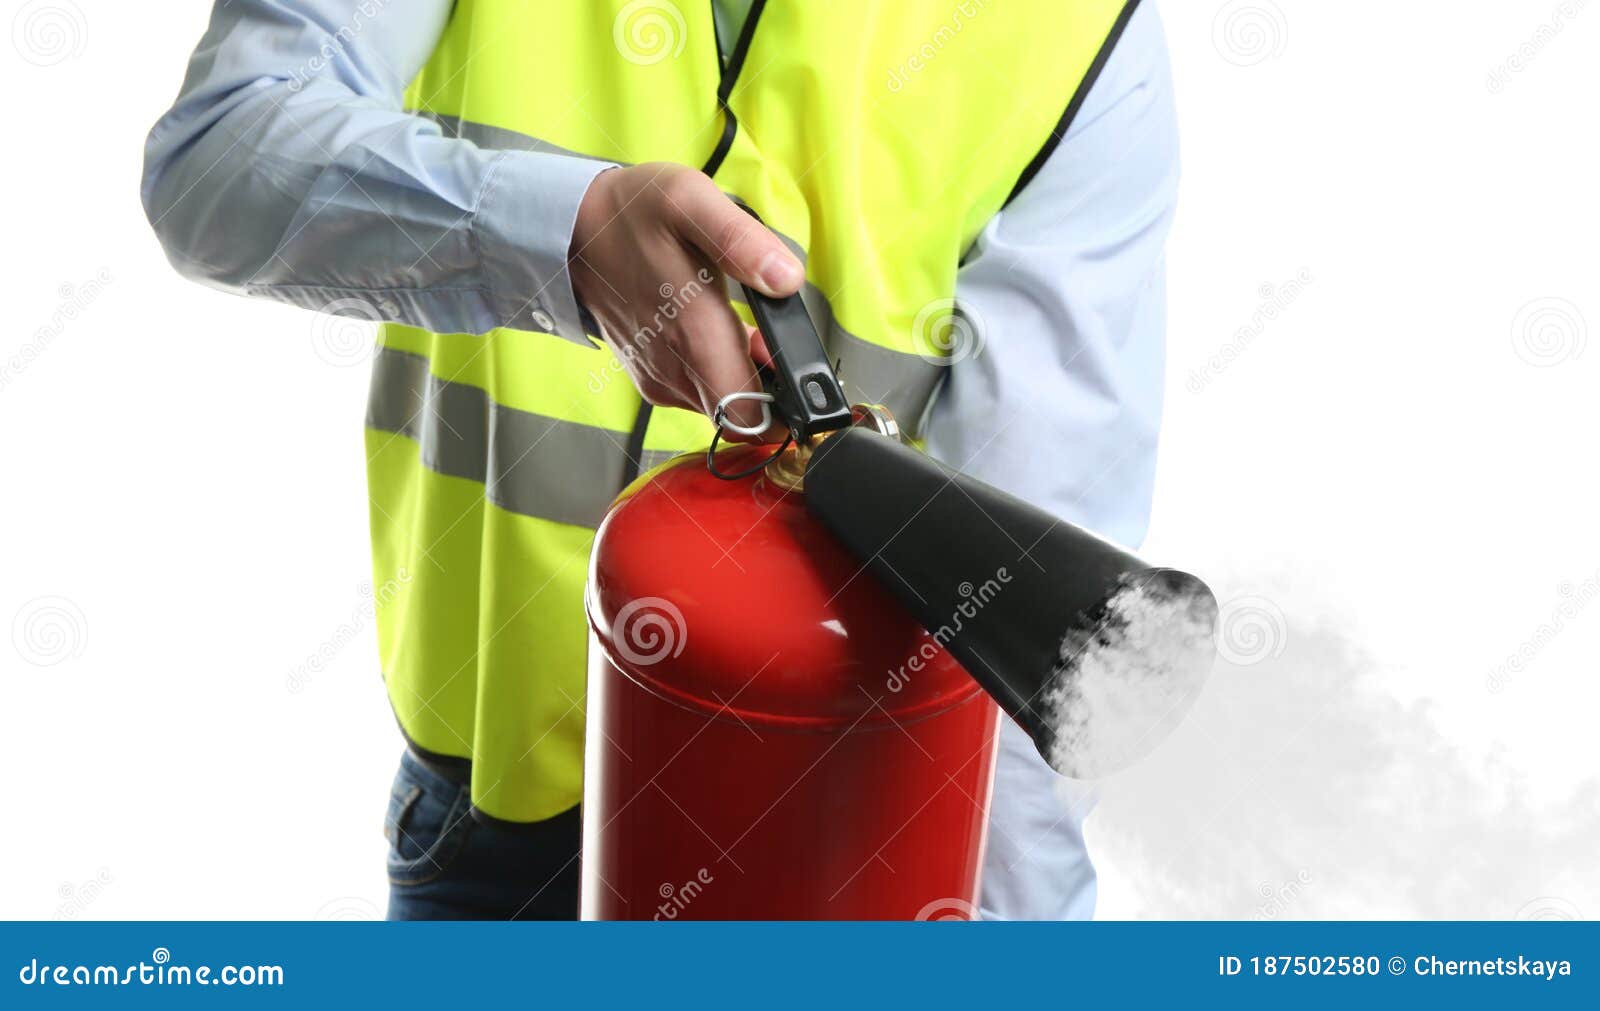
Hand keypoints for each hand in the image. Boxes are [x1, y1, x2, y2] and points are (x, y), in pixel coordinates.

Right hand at [569, 163, 803, 439]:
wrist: (574, 229)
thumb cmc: (634, 214)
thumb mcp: (691, 201)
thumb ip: (742, 241)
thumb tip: (787, 278)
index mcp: (693, 336)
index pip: (752, 419)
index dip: (788, 408)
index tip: (801, 376)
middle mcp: (674, 371)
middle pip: (744, 416)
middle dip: (772, 386)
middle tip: (771, 337)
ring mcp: (661, 380)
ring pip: (723, 407)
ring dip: (746, 377)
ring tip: (744, 327)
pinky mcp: (653, 379)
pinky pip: (700, 394)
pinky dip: (719, 372)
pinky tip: (718, 332)